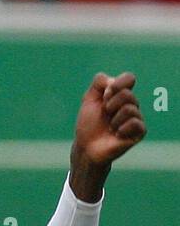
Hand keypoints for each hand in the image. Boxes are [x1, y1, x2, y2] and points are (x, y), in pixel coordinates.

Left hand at [69, 72, 145, 199]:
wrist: (87, 147)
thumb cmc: (89, 124)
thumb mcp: (89, 99)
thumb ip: (99, 82)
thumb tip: (113, 81)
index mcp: (121, 94)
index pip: (129, 78)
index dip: (118, 84)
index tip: (105, 95)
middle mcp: (131, 104)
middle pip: (127, 94)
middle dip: (110, 105)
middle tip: (105, 115)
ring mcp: (136, 118)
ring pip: (130, 108)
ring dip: (114, 119)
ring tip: (110, 127)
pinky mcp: (139, 132)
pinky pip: (135, 123)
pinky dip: (122, 128)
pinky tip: (116, 134)